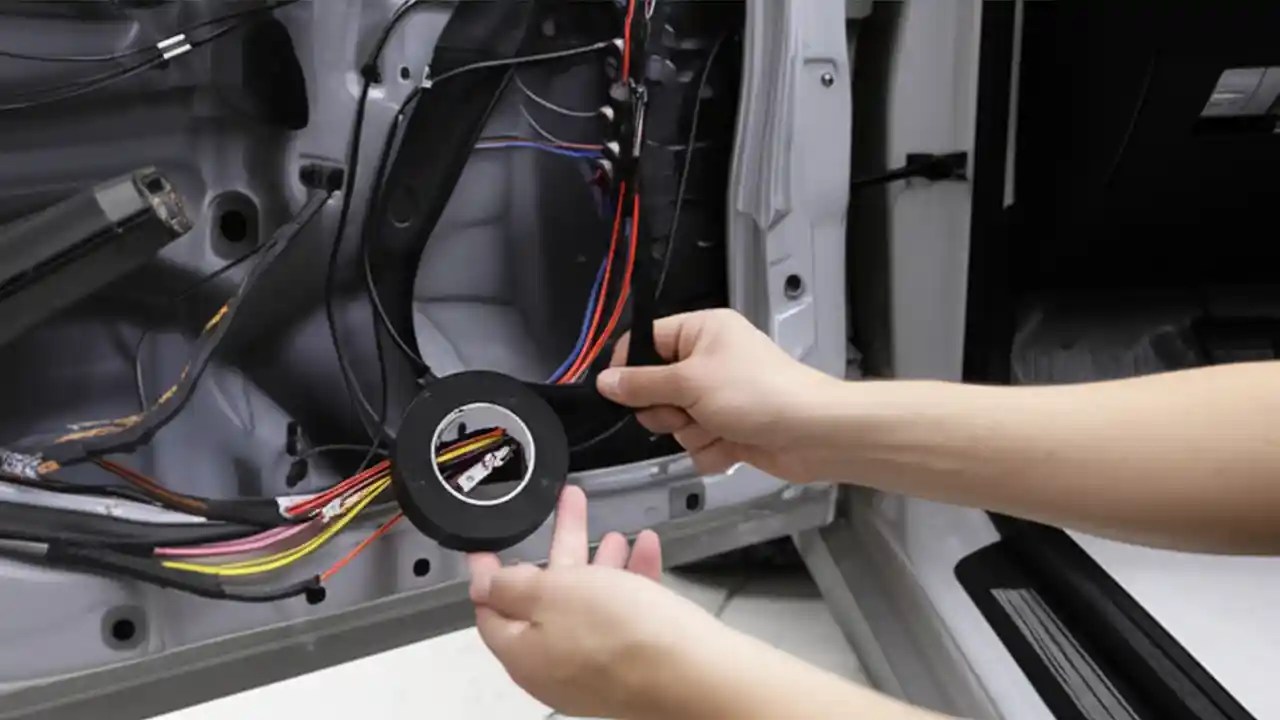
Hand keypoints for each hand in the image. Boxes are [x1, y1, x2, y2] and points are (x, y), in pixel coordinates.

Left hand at [468, 486, 727, 718]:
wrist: (695, 676)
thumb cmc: (618, 630)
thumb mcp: (553, 594)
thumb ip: (512, 587)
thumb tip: (481, 587)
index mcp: (524, 653)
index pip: (491, 610)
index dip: (489, 573)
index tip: (488, 542)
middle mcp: (555, 666)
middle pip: (546, 599)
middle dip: (560, 548)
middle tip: (567, 505)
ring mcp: (596, 667)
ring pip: (589, 604)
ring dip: (599, 561)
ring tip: (614, 528)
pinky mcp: (634, 663)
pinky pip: (624, 616)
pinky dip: (631, 580)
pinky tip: (648, 547)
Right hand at [597, 309, 840, 481]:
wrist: (811, 434)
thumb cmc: (753, 393)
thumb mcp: (690, 382)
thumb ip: (642, 384)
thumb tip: (603, 381)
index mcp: (701, 331)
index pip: (646, 341)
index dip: (630, 367)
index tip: (620, 392)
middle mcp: (708, 360)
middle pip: (656, 388)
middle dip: (667, 410)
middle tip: (685, 411)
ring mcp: (719, 398)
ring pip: (676, 423)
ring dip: (692, 433)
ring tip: (719, 429)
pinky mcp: (729, 430)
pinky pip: (698, 444)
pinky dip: (712, 450)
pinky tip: (733, 448)